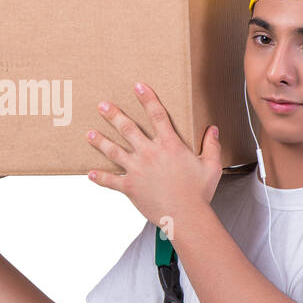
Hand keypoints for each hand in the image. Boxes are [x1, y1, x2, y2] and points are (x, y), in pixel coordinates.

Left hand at [85, 81, 221, 226]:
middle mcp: (149, 153)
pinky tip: (90, 174)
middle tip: (102, 105)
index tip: (138, 86)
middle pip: (128, 128)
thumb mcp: (211, 166)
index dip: (147, 99)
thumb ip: (211, 146)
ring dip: (100, 141)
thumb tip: (213, 129)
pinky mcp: (130, 187)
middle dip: (114, 115)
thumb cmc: (199, 193)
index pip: (157, 115)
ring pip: (114, 151)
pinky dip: (100, 178)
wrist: (185, 216)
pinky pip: (111, 181)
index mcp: (169, 145)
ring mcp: (137, 169)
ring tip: (89, 133)